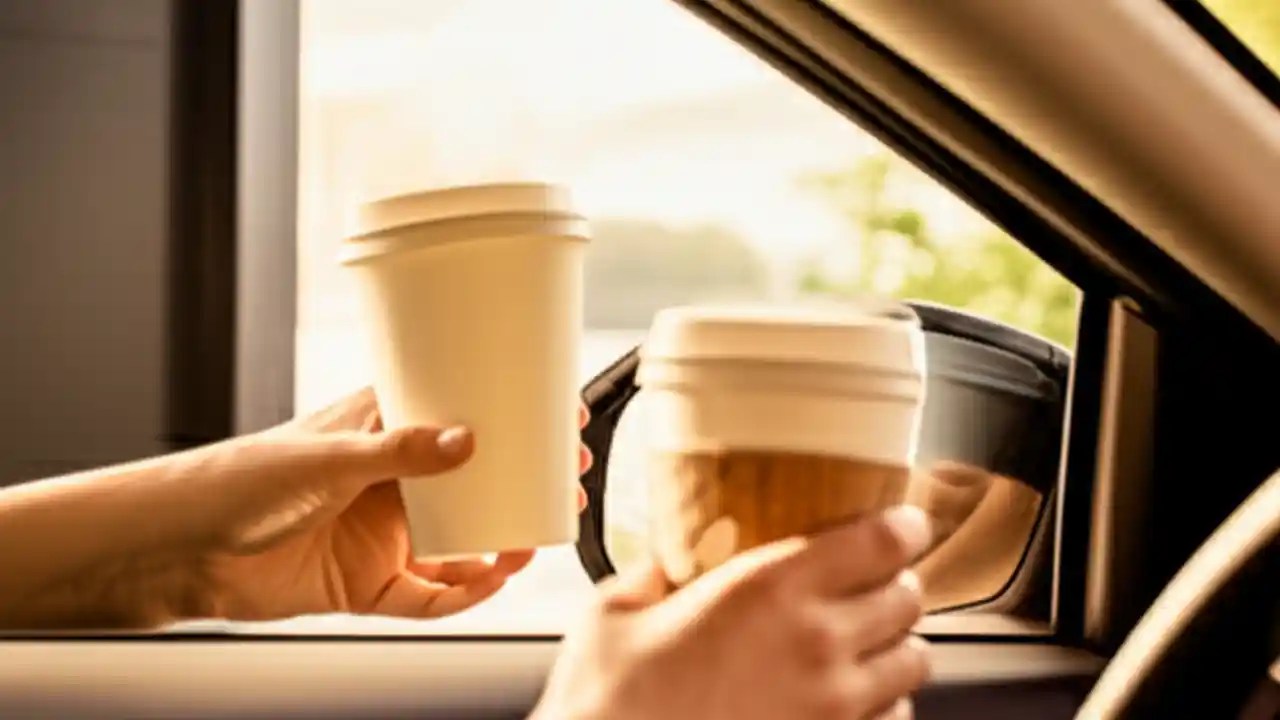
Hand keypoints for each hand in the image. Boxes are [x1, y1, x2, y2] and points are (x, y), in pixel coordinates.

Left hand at [201, 387, 592, 620]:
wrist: (184, 551)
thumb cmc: (240, 481)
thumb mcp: (327, 455)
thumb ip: (397, 450)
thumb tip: (465, 439)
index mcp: (379, 432)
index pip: (456, 415)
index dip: (506, 415)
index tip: (556, 415)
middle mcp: (388, 483)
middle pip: (471, 482)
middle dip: (519, 484)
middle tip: (563, 484)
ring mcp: (381, 534)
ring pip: (459, 539)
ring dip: (500, 543)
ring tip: (534, 540)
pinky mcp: (369, 584)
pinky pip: (430, 594)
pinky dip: (463, 593)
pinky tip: (488, 582)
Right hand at [533, 506, 933, 719]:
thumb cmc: (606, 704)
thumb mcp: (613, 615)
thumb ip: (650, 575)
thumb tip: (663, 562)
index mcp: (768, 590)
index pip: (880, 541)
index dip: (903, 525)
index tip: (900, 522)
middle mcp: (815, 645)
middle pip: (906, 597)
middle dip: (896, 581)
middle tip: (873, 579)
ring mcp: (832, 709)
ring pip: (912, 662)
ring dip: (895, 644)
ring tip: (868, 640)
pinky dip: (884, 704)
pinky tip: (852, 699)